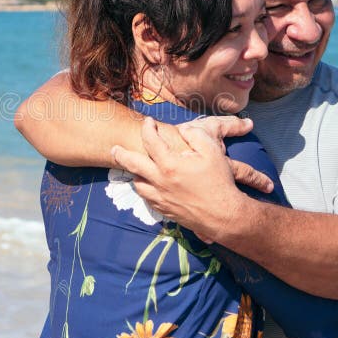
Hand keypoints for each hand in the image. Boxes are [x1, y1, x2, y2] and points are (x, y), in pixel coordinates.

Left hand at [111, 117, 247, 242]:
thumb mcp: (212, 151)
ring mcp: (160, 197)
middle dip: (121, 154)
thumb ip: (195, 135)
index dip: (148, 128)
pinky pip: (146, 198)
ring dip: (133, 173)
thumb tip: (182, 129)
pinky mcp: (164, 210)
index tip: (148, 121)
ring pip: (137, 183)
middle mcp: (160, 181)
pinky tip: (147, 185)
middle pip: (132, 164)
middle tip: (114, 149)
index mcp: (170, 164)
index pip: (151, 141)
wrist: (223, 215)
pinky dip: (144, 188)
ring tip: (133, 167)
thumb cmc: (219, 181)